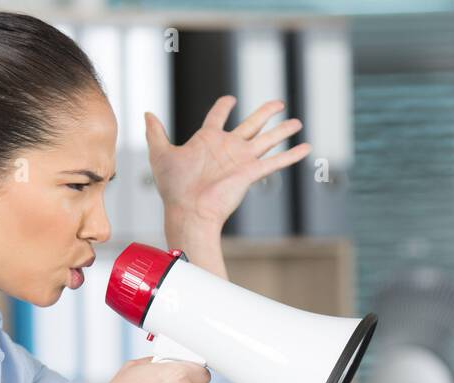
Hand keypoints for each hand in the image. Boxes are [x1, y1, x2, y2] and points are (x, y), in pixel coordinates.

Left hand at [145, 95, 311, 231]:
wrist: (188, 211)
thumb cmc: (174, 188)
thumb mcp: (160, 154)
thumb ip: (155, 133)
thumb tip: (147, 113)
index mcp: (208, 141)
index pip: (218, 117)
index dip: (223, 106)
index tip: (229, 99)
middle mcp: (228, 148)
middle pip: (251, 124)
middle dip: (265, 113)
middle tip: (278, 103)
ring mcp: (241, 160)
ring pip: (267, 139)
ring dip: (283, 131)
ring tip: (297, 121)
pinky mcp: (251, 172)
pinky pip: (276, 161)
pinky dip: (291, 154)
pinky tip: (306, 147)